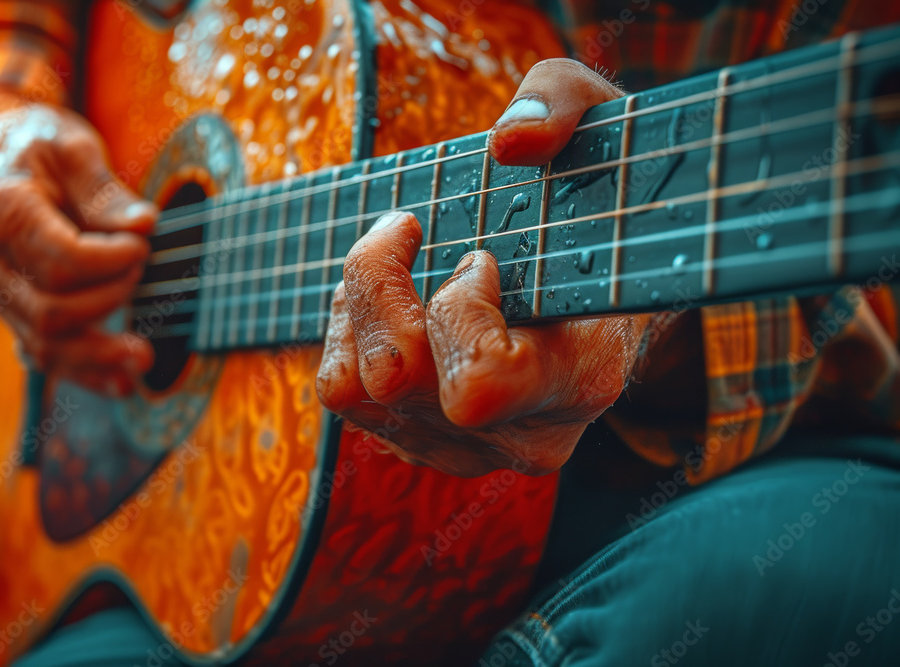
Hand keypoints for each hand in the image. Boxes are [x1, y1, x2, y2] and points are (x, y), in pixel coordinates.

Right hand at [0, 93, 155, 395]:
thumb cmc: (42, 147)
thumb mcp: (75, 150)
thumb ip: (107, 192)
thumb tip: (146, 226)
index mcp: (0, 212)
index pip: (59, 260)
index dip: (110, 262)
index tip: (144, 249)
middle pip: (51, 310)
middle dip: (109, 301)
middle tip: (145, 274)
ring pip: (43, 343)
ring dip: (98, 356)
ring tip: (145, 358)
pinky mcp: (9, 311)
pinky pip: (44, 354)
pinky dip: (85, 371)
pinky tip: (123, 383)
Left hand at [316, 59, 650, 476]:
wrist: (602, 292)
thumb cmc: (598, 212)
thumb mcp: (602, 133)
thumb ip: (565, 106)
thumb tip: (509, 141)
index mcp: (581, 379)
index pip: (480, 383)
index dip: (457, 309)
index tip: (479, 256)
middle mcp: (522, 434)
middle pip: (397, 376)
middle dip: (381, 284)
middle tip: (410, 228)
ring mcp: (466, 447)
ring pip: (360, 387)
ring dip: (357, 301)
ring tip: (394, 256)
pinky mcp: (419, 441)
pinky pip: (342, 391)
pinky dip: (345, 330)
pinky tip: (383, 298)